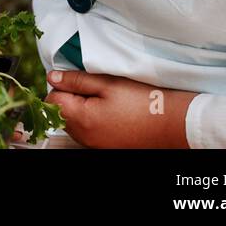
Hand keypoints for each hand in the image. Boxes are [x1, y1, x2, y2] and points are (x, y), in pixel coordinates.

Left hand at [44, 69, 196, 147]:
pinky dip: (92, 120)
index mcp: (81, 120)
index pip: (52, 100)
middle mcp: (84, 138)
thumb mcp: (107, 83)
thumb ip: (76, 80)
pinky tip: (111, 112)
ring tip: (105, 100)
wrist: (173, 124)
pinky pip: (87, 132)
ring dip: (81, 109)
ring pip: (73, 123)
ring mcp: (95, 145)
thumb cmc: (142, 101)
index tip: (79, 79)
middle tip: (95, 88)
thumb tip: (52, 78)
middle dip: (71, 98)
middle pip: (61, 113)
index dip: (62, 85)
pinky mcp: (105, 147)